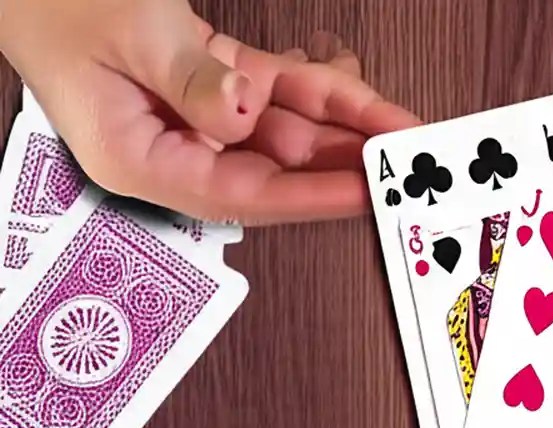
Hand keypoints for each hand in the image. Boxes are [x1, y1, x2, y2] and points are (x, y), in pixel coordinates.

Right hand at [0, 0, 419, 224]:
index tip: (366, 192)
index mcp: (140, 162)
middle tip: (407, 165)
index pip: (240, 194)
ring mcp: (199, 118)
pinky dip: (320, 88)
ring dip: (346, 127)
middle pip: (277, 168)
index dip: (310, 196)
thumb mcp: (127, 35)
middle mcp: (176, 149)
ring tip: (405, 132)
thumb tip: (241, 112)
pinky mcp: (215, 83)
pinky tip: (366, 98)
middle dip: (346, 163)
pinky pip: (278, 90)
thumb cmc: (57, 4)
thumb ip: (188, 78)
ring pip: (288, 129)